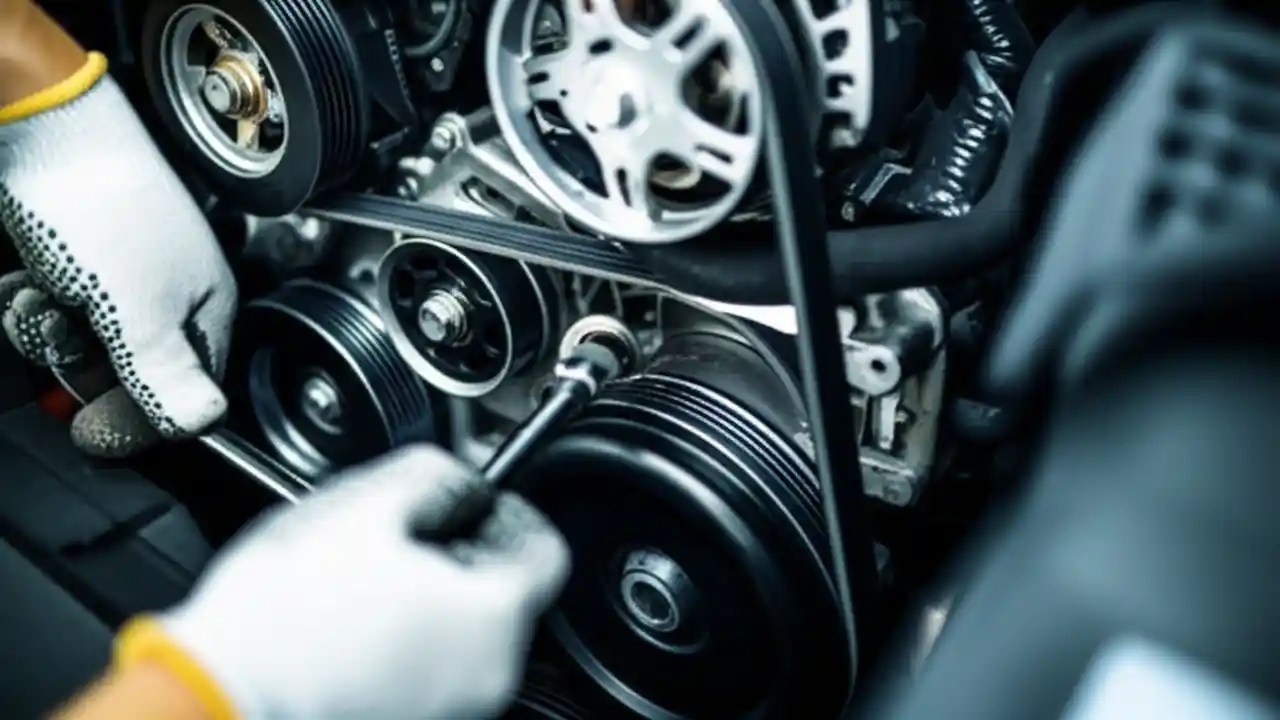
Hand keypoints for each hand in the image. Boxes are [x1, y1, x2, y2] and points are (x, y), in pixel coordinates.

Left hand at [0, 55, 236, 456]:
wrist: (39, 125)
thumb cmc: (99, 206)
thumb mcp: (135, 311)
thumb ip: (165, 377)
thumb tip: (203, 423)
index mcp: (203, 304)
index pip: (183, 391)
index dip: (138, 418)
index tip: (91, 432)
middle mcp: (165, 290)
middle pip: (125, 370)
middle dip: (80, 363)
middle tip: (65, 336)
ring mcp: (117, 271)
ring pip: (80, 338)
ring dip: (45, 329)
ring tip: (38, 295)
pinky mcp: (74, 253)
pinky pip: (51, 303)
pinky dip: (28, 299)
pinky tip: (22, 279)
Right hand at [155, 445, 570, 719]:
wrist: (219, 700)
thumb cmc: (282, 620)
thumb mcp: (364, 508)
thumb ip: (434, 476)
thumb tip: (461, 482)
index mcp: (492, 618)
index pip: (545, 552)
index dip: (508, 513)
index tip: (472, 503)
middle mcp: (487, 676)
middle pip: (501, 594)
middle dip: (458, 555)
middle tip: (397, 536)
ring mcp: (453, 712)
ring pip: (461, 635)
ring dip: (427, 600)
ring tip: (358, 583)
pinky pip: (428, 672)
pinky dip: (404, 643)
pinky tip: (346, 625)